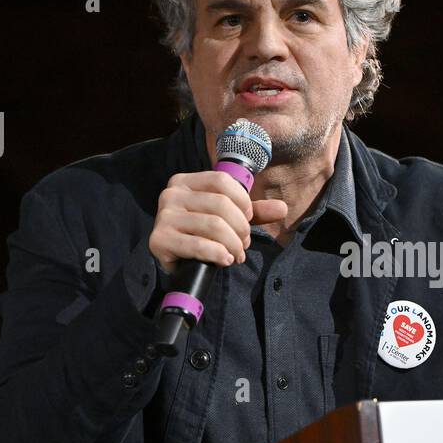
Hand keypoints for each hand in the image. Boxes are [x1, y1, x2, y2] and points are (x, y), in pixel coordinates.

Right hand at [149, 171, 288, 271]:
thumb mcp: (229, 219)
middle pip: (221, 204)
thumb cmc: (203, 234)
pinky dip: (218, 254)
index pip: (222, 181)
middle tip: (243, 244)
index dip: (243, 202)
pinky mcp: (159, 240)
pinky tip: (224, 260)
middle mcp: (171, 194)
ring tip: (236, 255)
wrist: (175, 261)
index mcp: (185, 181)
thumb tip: (283, 208)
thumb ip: (254, 212)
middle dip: (241, 228)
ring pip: (213, 226)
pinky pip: (199, 245)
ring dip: (233, 244)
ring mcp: (163, 216)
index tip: (248, 220)